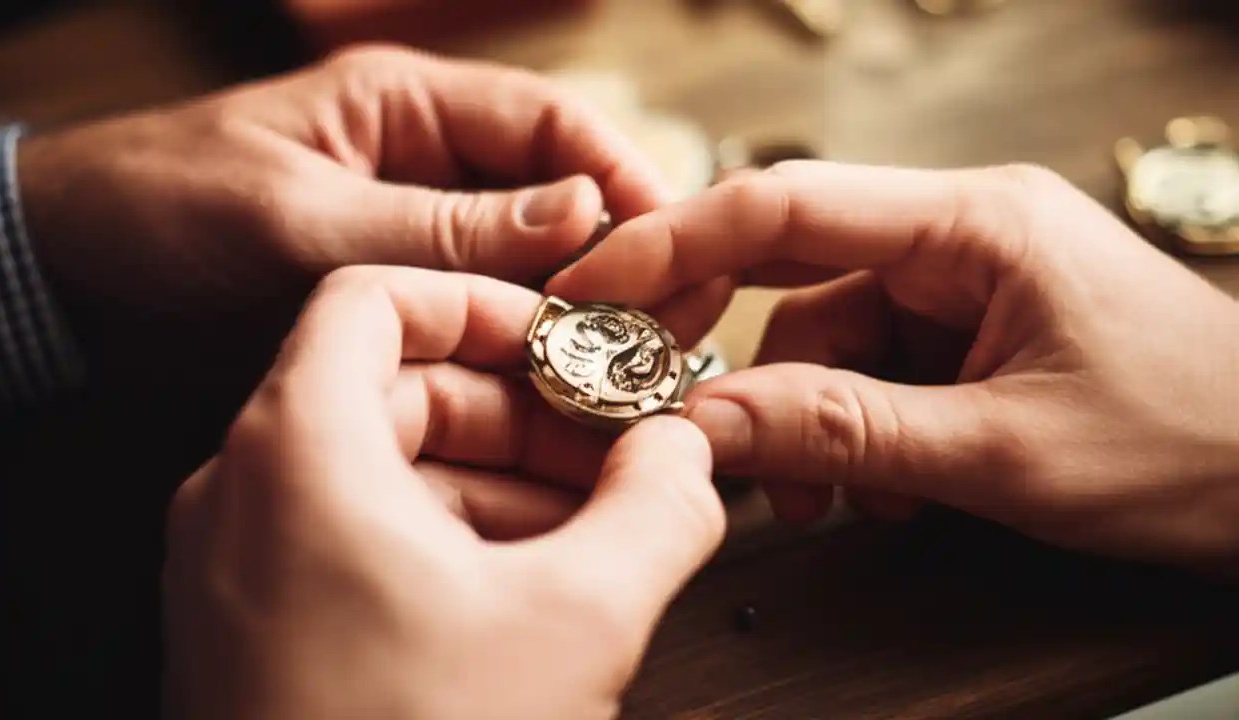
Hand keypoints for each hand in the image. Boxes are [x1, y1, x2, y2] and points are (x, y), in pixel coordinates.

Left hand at [18, 45, 665, 314]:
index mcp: (405, 104)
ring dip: (579, 309)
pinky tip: (557, 390)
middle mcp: (425, 164)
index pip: (548, 121)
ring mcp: (415, 234)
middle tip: (669, 321)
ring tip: (630, 366)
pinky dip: (525, 346)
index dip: (620, 175)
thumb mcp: (298, 216)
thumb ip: (433, 223)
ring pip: (529, 264)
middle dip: (617, 252)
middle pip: (556, 197)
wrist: (69, 280)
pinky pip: (483, 314)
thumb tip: (575, 215)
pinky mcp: (399, 298)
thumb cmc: (157, 209)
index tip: (669, 241)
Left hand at [162, 266, 724, 718]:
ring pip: (379, 468)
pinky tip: (532, 583)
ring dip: (493, 478)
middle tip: (605, 444)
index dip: (481, 304)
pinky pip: (356, 539)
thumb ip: (658, 508)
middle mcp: (243, 494)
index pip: (375, 299)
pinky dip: (447, 537)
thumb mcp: (575, 621)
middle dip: (515, 410)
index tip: (560, 340)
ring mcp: (241, 567)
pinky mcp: (259, 630)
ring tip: (591, 522)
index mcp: (295, 452)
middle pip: (391, 385)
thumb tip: (689, 453)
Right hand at [549, 161, 1238, 571]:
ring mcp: (966, 287)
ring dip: (809, 422)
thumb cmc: (1194, 444)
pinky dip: (855, 433)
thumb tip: (705, 427)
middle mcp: (961, 238)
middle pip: (795, 273)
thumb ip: (845, 433)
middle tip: (680, 417)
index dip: (672, 244)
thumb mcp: (1003, 452)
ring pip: (826, 339)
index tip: (593, 291)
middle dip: (739, 355)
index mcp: (975, 223)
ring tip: (833, 498)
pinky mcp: (972, 336)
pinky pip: (872, 371)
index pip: (786, 207)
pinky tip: (883, 488)